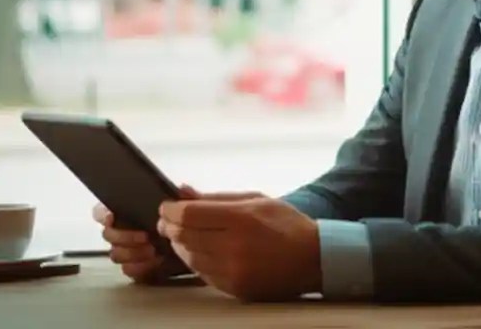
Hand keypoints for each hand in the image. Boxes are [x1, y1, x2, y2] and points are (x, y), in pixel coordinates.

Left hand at [157, 193, 320, 300]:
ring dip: (181, 245)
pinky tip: (202, 251)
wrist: (313, 259)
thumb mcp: (256, 200)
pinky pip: (202, 273)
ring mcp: (234, 271)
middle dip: (170, 227)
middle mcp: (235, 247)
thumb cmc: (286, 225)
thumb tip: (183, 192)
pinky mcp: (234, 288)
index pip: (189, 214)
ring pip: (189, 257)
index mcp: (241, 219)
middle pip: (184, 236)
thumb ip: (217, 198)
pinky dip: (196, 261)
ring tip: (185, 235)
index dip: (170, 210)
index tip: (166, 206)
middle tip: (168, 221)